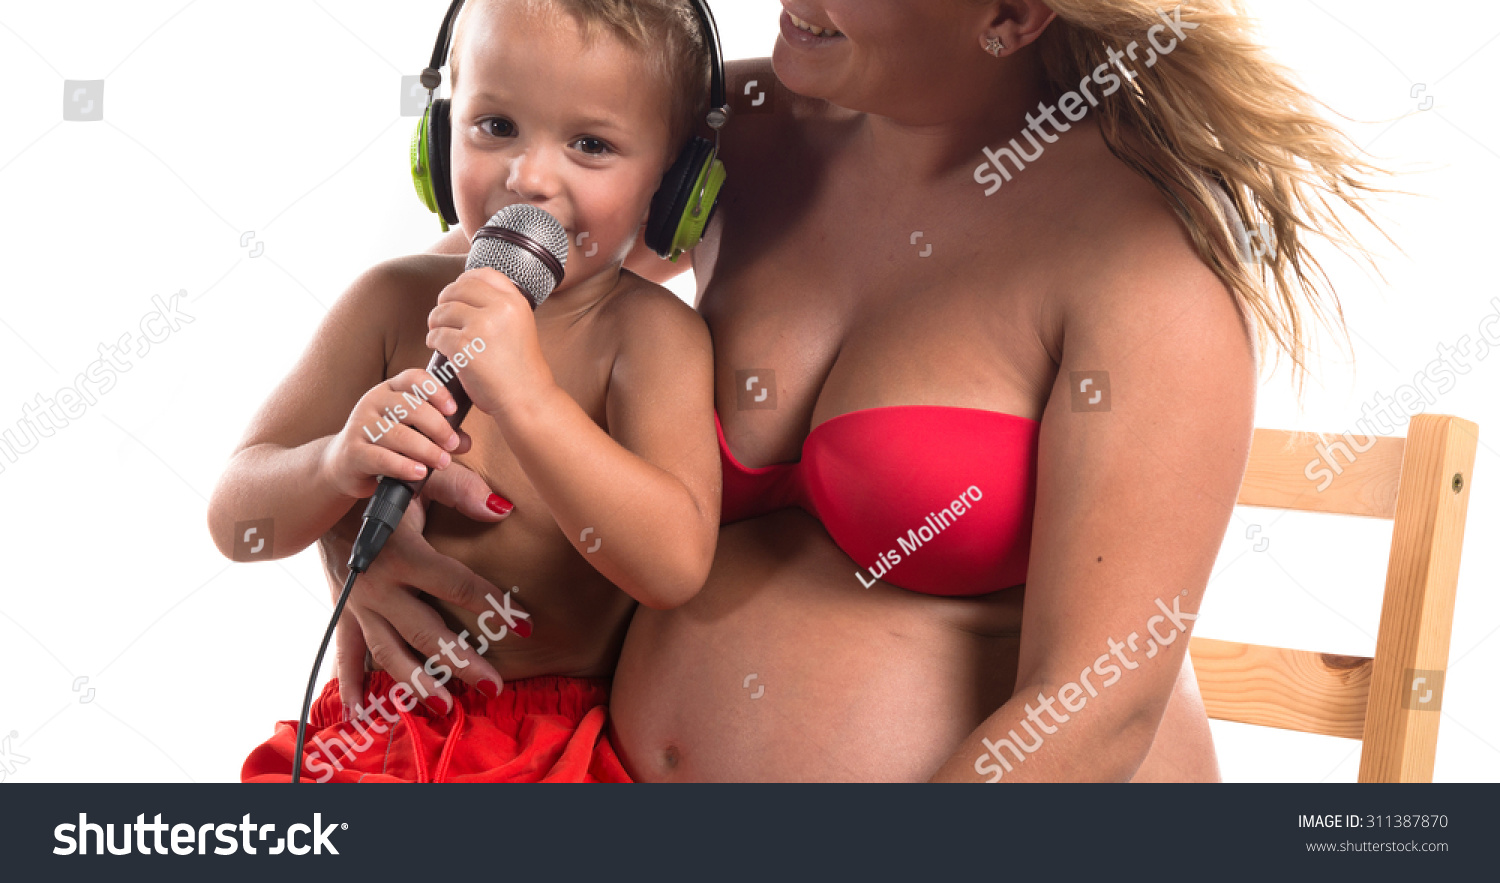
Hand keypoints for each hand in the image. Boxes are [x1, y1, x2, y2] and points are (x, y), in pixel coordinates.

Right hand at [320, 368, 468, 499]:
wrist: (345, 463)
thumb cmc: (386, 443)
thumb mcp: (412, 431)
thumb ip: (439, 432)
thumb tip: (465, 441)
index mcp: (390, 389)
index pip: (413, 378)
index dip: (436, 391)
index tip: (453, 410)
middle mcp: (373, 402)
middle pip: (411, 408)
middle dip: (438, 427)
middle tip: (452, 444)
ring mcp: (360, 426)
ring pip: (399, 435)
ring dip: (426, 450)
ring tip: (442, 462)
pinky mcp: (353, 452)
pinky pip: (382, 458)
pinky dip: (405, 466)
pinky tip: (419, 472)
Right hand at [320, 462, 527, 711]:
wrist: (326, 493)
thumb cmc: (386, 485)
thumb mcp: (422, 478)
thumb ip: (462, 489)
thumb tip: (503, 510)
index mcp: (403, 553)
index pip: (457, 585)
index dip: (493, 605)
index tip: (524, 624)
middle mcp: (378, 585)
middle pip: (426, 631)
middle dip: (462, 662)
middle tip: (494, 685)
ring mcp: (358, 603)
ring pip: (389, 650)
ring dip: (416, 682)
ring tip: (446, 706)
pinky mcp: (344, 611)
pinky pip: (345, 651)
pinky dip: (350, 683)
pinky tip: (359, 713)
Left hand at [426, 267, 548, 415]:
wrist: (526, 398)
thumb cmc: (520, 369)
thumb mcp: (520, 327)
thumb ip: (500, 309)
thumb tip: (465, 293)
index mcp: (515, 302)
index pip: (483, 274)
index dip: (465, 281)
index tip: (458, 294)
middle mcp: (500, 308)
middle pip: (457, 289)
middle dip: (444, 301)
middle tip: (442, 316)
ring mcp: (481, 326)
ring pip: (442, 311)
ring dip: (435, 322)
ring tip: (438, 332)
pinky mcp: (464, 346)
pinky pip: (437, 334)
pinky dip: (433, 340)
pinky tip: (437, 347)